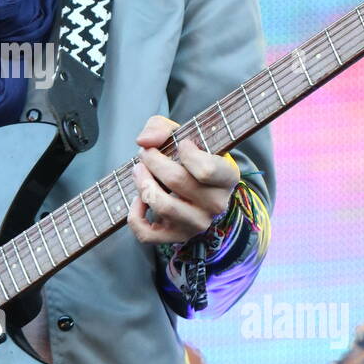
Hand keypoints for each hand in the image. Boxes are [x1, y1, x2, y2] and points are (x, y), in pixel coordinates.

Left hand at [128, 114, 238, 246]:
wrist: (194, 184)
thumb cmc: (187, 156)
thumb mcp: (180, 133)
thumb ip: (160, 127)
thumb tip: (144, 141)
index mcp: (227, 177)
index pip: (206, 169)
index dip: (185, 152)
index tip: (180, 144)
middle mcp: (216, 204)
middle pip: (176, 181)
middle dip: (152, 161)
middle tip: (145, 153)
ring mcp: (197, 223)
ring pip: (163, 206)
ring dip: (143, 184)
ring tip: (139, 171)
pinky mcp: (176, 237)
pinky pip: (148, 234)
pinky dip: (135, 216)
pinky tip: (138, 200)